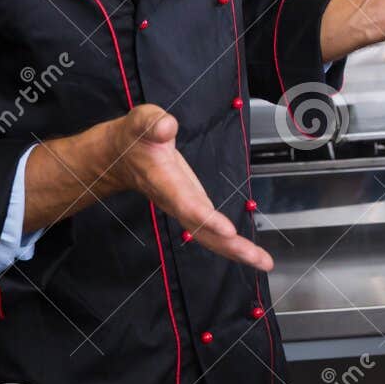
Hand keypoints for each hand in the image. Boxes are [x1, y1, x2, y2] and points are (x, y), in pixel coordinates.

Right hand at [97, 105, 273, 270]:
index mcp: (164, 181)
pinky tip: (249, 252)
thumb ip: (153, 123)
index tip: (228, 231)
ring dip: (236, 250)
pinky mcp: (191, 206)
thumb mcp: (140, 121)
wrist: (120, 157)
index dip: (206, 218)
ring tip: (264, 262)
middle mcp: (175, 200)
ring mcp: (183, 206)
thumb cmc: (134, 138)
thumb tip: (168, 126)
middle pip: (202, 230)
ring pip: (208, 235)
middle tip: (260, 260)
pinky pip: (210, 231)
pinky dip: (230, 244)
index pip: (186, 203)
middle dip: (231, 246)